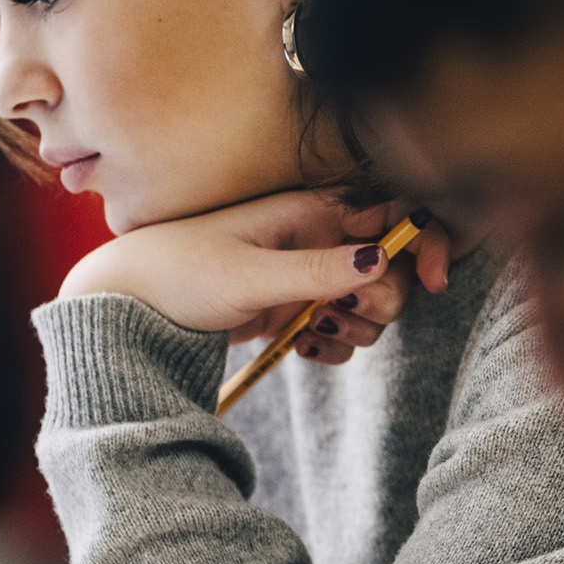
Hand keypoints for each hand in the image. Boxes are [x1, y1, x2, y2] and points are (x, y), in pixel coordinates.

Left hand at [59, 192, 452, 366]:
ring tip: (309, 334)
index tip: (433, 282)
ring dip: (354, 328)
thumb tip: (381, 258)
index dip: (425, 242)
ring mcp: (307, 277)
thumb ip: (316, 269)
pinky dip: (332, 346)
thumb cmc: (180, 273)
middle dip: (378, 301)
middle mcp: (318, 240)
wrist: (131, 307)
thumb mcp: (249, 274)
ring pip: (369, 306)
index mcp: (313, 213)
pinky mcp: (295, 310)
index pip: (394, 215)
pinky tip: (301, 351)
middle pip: (390, 270)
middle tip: (335, 315)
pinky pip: (340, 330)